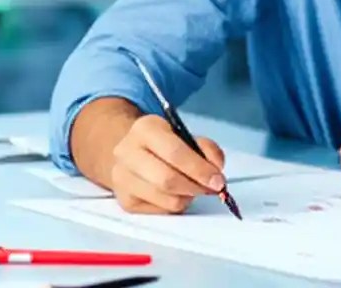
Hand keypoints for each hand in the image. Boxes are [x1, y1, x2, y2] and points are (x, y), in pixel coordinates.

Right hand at [108, 114, 226, 214]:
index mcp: (145, 129)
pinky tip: (176, 194)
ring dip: (188, 197)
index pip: (174, 152)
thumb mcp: (186, 135)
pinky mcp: (126, 201)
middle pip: (167, 180)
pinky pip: (161, 211)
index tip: (218, 180)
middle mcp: (127, 152)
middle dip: (196, 187)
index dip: (199, 169)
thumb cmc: (163, 145)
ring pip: (167, 199)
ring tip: (192, 188)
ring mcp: (123, 178)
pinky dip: (176, 205)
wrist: (132, 153)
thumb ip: (206, 149)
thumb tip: (216, 170)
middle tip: (211, 188)